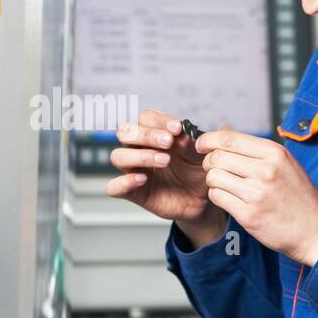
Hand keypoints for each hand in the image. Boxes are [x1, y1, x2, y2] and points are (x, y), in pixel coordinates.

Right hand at [106, 109, 224, 243]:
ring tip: (164, 160)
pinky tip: (141, 179)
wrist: (203, 199)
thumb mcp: (201, 154)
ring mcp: (134, 170)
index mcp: (153, 134)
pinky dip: (123, 182)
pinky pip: (114, 187)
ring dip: (140, 155)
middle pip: (125, 132)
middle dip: (146, 134)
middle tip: (168, 142)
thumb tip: (182, 133)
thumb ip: (192, 142)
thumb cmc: (198, 171)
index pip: (144, 118)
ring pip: (118, 156)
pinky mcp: (133, 192)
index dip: (158, 120)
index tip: (177, 128)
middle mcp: (139, 149)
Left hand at [196, 128, 317, 264]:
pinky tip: (230, 199)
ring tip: (226, 185)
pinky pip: (217, 198)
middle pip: (216, 158)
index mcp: (274, 153)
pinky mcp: (249, 215)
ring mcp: (257, 194)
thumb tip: (221, 133)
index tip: (201, 144)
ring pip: (213, 178)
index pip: (229, 139)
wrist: (316, 229)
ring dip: (214, 181)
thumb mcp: (285, 163)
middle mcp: (266, 170)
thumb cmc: (298, 195)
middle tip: (215, 169)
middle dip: (209, 163)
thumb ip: (255, 150)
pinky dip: (218, 197)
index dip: (208, 140)